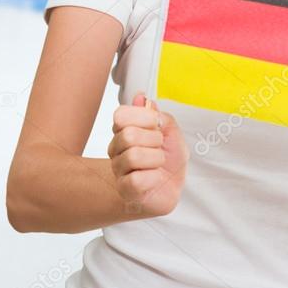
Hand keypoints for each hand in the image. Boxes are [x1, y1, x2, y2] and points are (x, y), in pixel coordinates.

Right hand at [108, 92, 187, 217]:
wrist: (170, 187)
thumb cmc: (169, 158)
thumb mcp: (170, 130)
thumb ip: (157, 114)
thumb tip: (141, 97)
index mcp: (124, 131)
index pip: (121, 115)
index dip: (145, 117)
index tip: (157, 125)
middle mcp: (116, 149)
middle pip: (128, 135)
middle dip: (154, 140)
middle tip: (160, 147)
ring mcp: (118, 171)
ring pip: (133, 156)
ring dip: (156, 159)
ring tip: (158, 164)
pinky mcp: (125, 190)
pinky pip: (136, 180)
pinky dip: (153, 177)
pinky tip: (154, 178)